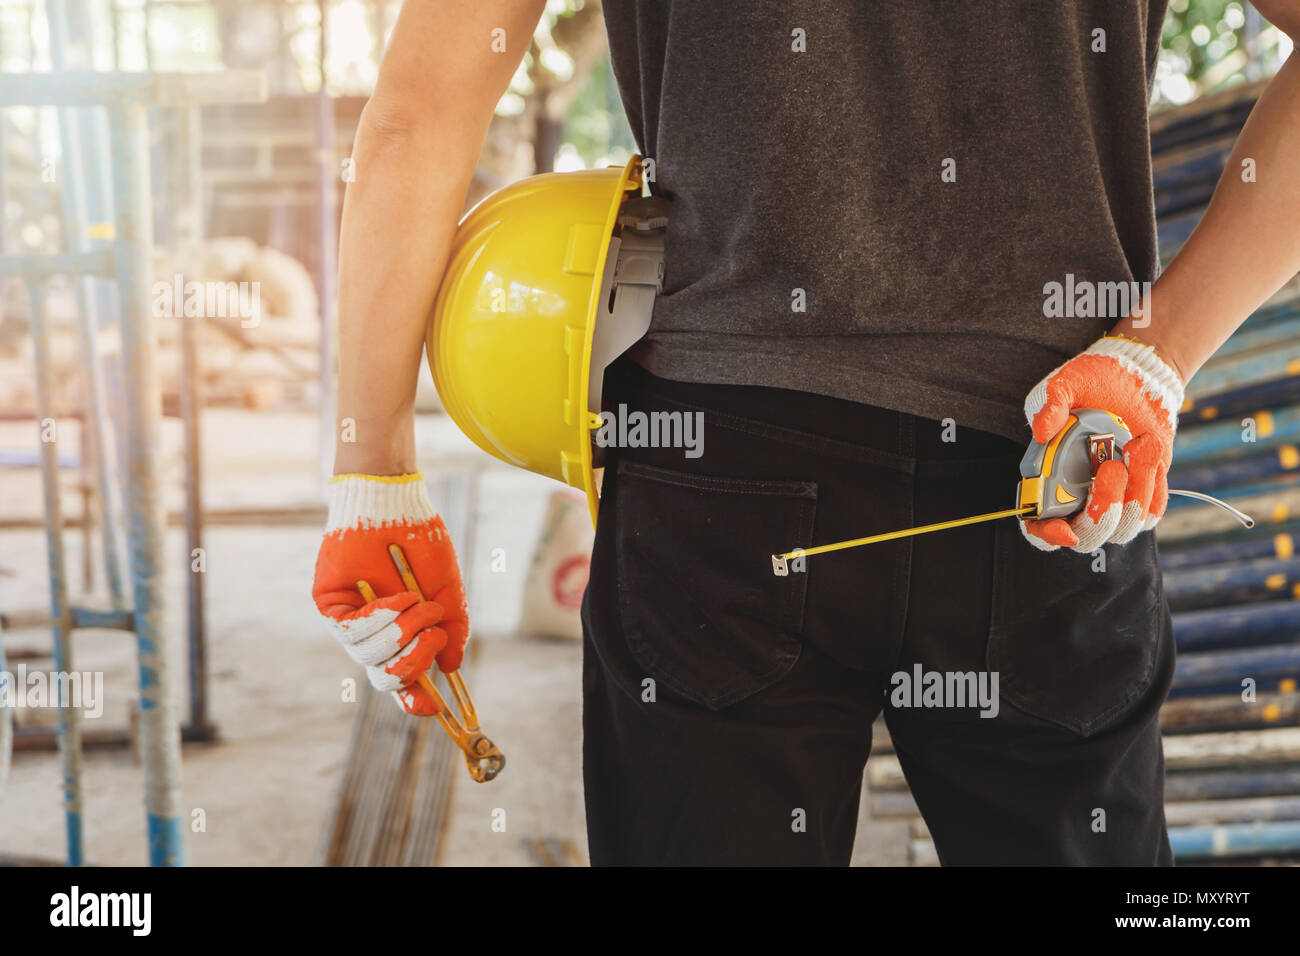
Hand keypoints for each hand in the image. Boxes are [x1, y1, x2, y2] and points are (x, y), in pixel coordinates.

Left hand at [312, 473, 468, 713]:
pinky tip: (398, 597)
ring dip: (403, 633)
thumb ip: (451, 632)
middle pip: (385, 677)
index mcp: (400, 633)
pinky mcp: (329, 605)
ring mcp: (349, 620)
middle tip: (433, 637)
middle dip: (413, 664)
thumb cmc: (423, 545)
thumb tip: (451, 669)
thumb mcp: (447, 594)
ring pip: (370, 658)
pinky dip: (380, 619)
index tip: (434, 709)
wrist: (396, 506)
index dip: (415, 700)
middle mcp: (372, 632)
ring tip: (419, 603)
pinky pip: (351, 633)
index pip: (402, 679)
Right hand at [1021, 335, 1184, 552]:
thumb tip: (1041, 432)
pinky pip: (1152, 511)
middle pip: (1087, 536)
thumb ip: (1050, 406)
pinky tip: (1146, 448)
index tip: (1064, 530)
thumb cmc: (1094, 383)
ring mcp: (1114, 499)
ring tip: (1137, 446)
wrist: (1138, 378)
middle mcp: (1080, 497)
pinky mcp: (1145, 493)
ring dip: (1134, 491)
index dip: (1047, 534)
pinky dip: (1152, 485)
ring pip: (1123, 528)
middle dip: (1102, 510)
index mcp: (1050, 479)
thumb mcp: (1067, 384)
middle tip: (1111, 468)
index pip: (1039, 525)